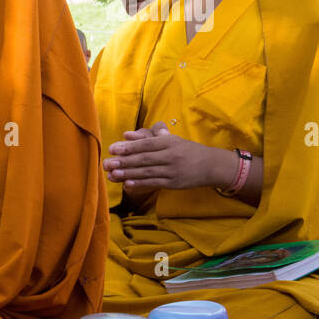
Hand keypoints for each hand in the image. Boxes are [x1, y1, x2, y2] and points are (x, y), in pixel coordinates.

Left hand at [104, 122, 227, 191]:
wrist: (211, 165)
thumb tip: (126, 134)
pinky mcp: (174, 183)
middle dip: (124, 161)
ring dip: (128, 174)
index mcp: (169, 142)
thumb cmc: (186, 150)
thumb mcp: (171, 139)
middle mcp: (171, 155)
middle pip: (145, 158)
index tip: (112, 149)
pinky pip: (155, 183)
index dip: (129, 147)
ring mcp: (173, 170)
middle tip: (107, 163)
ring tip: (112, 174)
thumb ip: (148, 136)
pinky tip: (127, 184)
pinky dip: (140, 184)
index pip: (146, 144)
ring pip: (148, 172)